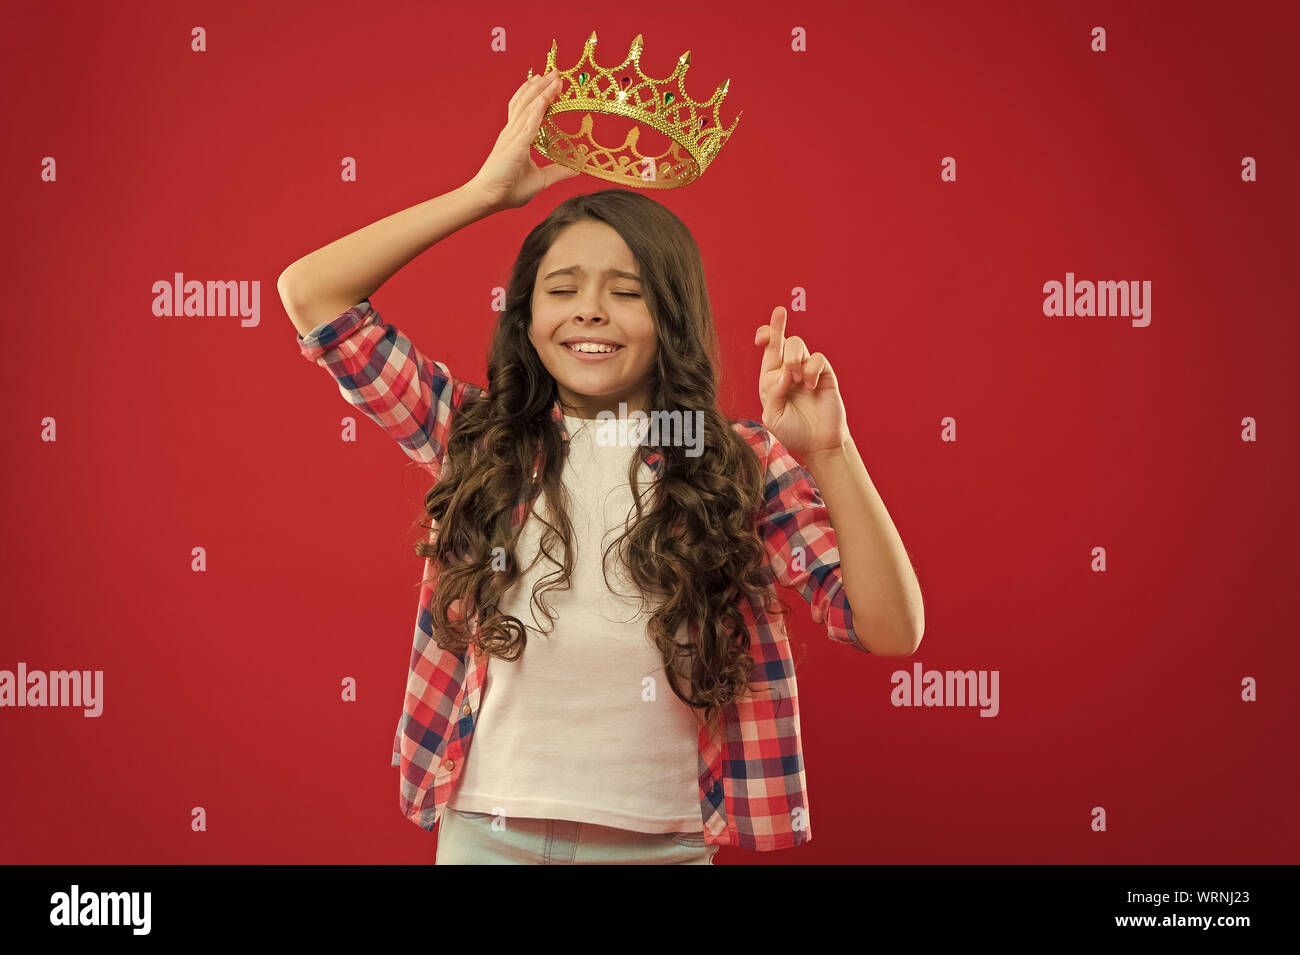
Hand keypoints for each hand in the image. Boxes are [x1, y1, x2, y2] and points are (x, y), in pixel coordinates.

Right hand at [466, 69, 581, 211]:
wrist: (488, 199)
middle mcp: (512, 132)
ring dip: (541, 91)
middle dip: (541, 85)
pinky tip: (545, 98)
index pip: (527, 109)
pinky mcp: (514, 146)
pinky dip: (537, 109)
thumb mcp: (540, 179)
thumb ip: (557, 171)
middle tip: (555, 72)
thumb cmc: (508, 189)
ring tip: (554, 78)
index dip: (538, 94)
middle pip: (526, 101)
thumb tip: (575, 169)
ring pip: (527, 107)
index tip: (550, 82)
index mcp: (516, 137)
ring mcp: (512, 137)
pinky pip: (527, 124)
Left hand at [753, 306, 849, 459]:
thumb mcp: (773, 417)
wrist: (818, 444)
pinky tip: (809, 385)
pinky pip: (817, 358)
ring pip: (798, 344)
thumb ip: (773, 394)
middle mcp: (789, 370)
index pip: (768, 348)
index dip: (765, 335)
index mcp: (772, 378)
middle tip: (782, 341)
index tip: (760, 336)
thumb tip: (782, 373)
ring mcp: (807, 370)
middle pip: (782, 339)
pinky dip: (811, 369)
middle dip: (777, 332)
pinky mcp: (824, 374)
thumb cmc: (793, 432)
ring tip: (796, 380)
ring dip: (793, 358)